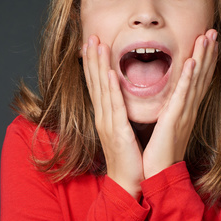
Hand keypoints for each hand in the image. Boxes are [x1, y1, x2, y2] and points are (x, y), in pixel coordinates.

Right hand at [81, 34, 143, 198]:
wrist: (129, 183)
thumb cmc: (130, 159)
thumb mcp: (125, 132)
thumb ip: (123, 115)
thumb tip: (125, 101)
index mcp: (106, 116)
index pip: (97, 84)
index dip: (93, 64)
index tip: (92, 44)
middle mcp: (103, 116)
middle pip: (94, 81)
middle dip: (91, 58)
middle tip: (89, 36)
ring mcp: (107, 123)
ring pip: (101, 88)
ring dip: (97, 65)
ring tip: (96, 44)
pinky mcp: (117, 130)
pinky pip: (113, 104)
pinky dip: (109, 87)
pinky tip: (107, 71)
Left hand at [142, 29, 218, 178]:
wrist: (157, 175)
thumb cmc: (157, 154)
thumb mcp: (163, 127)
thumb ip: (167, 112)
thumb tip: (166, 102)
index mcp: (184, 111)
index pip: (197, 81)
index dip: (205, 60)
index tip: (208, 42)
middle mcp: (188, 110)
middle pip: (202, 76)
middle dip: (209, 52)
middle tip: (213, 31)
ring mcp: (184, 114)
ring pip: (196, 80)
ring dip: (203, 57)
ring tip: (208, 37)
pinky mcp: (176, 120)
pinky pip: (184, 95)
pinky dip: (189, 78)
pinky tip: (193, 62)